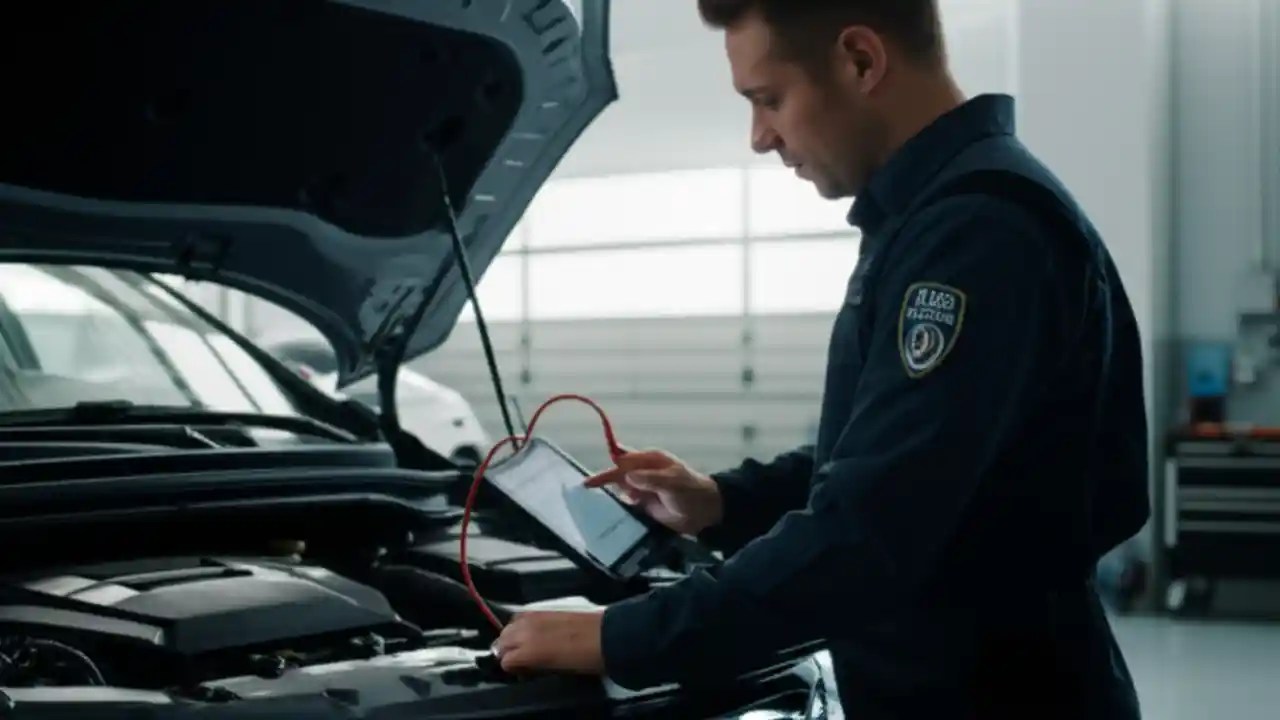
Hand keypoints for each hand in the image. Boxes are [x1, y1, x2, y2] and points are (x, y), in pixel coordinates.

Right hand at [494, 611, 604, 674]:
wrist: (606, 638)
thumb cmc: (584, 660)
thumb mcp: (557, 669)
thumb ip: (536, 666)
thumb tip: (526, 666)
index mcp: (529, 651)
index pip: (505, 660)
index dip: (512, 668)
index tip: (521, 671)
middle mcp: (526, 631)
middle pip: (502, 640)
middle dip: (505, 650)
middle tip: (517, 659)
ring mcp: (534, 617)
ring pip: (509, 626)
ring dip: (511, 636)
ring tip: (521, 644)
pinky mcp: (544, 609)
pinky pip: (522, 615)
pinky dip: (520, 624)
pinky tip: (529, 630)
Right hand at [585, 449, 722, 535]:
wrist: (706, 512)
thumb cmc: (691, 492)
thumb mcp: (672, 484)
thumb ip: (650, 480)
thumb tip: (627, 477)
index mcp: (651, 460)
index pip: (624, 460)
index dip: (610, 466)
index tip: (593, 475)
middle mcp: (644, 471)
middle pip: (618, 473)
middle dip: (604, 478)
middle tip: (585, 486)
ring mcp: (644, 487)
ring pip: (620, 487)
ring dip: (610, 492)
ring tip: (595, 500)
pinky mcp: (644, 503)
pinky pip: (627, 501)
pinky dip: (619, 504)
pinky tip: (613, 510)